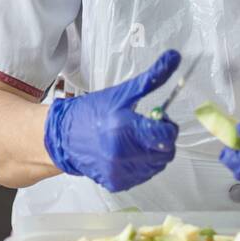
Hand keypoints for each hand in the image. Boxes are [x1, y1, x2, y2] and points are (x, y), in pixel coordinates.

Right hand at [44, 50, 180, 192]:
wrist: (65, 137)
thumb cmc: (93, 112)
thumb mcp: (123, 93)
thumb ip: (152, 78)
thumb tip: (175, 57)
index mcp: (124, 127)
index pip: (165, 135)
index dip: (167, 126)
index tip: (160, 119)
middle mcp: (122, 154)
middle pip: (165, 151)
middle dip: (162, 138)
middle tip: (148, 127)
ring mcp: (119, 171)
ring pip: (156, 164)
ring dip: (153, 152)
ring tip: (136, 139)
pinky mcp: (117, 183)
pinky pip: (143, 175)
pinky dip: (142, 164)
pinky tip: (129, 152)